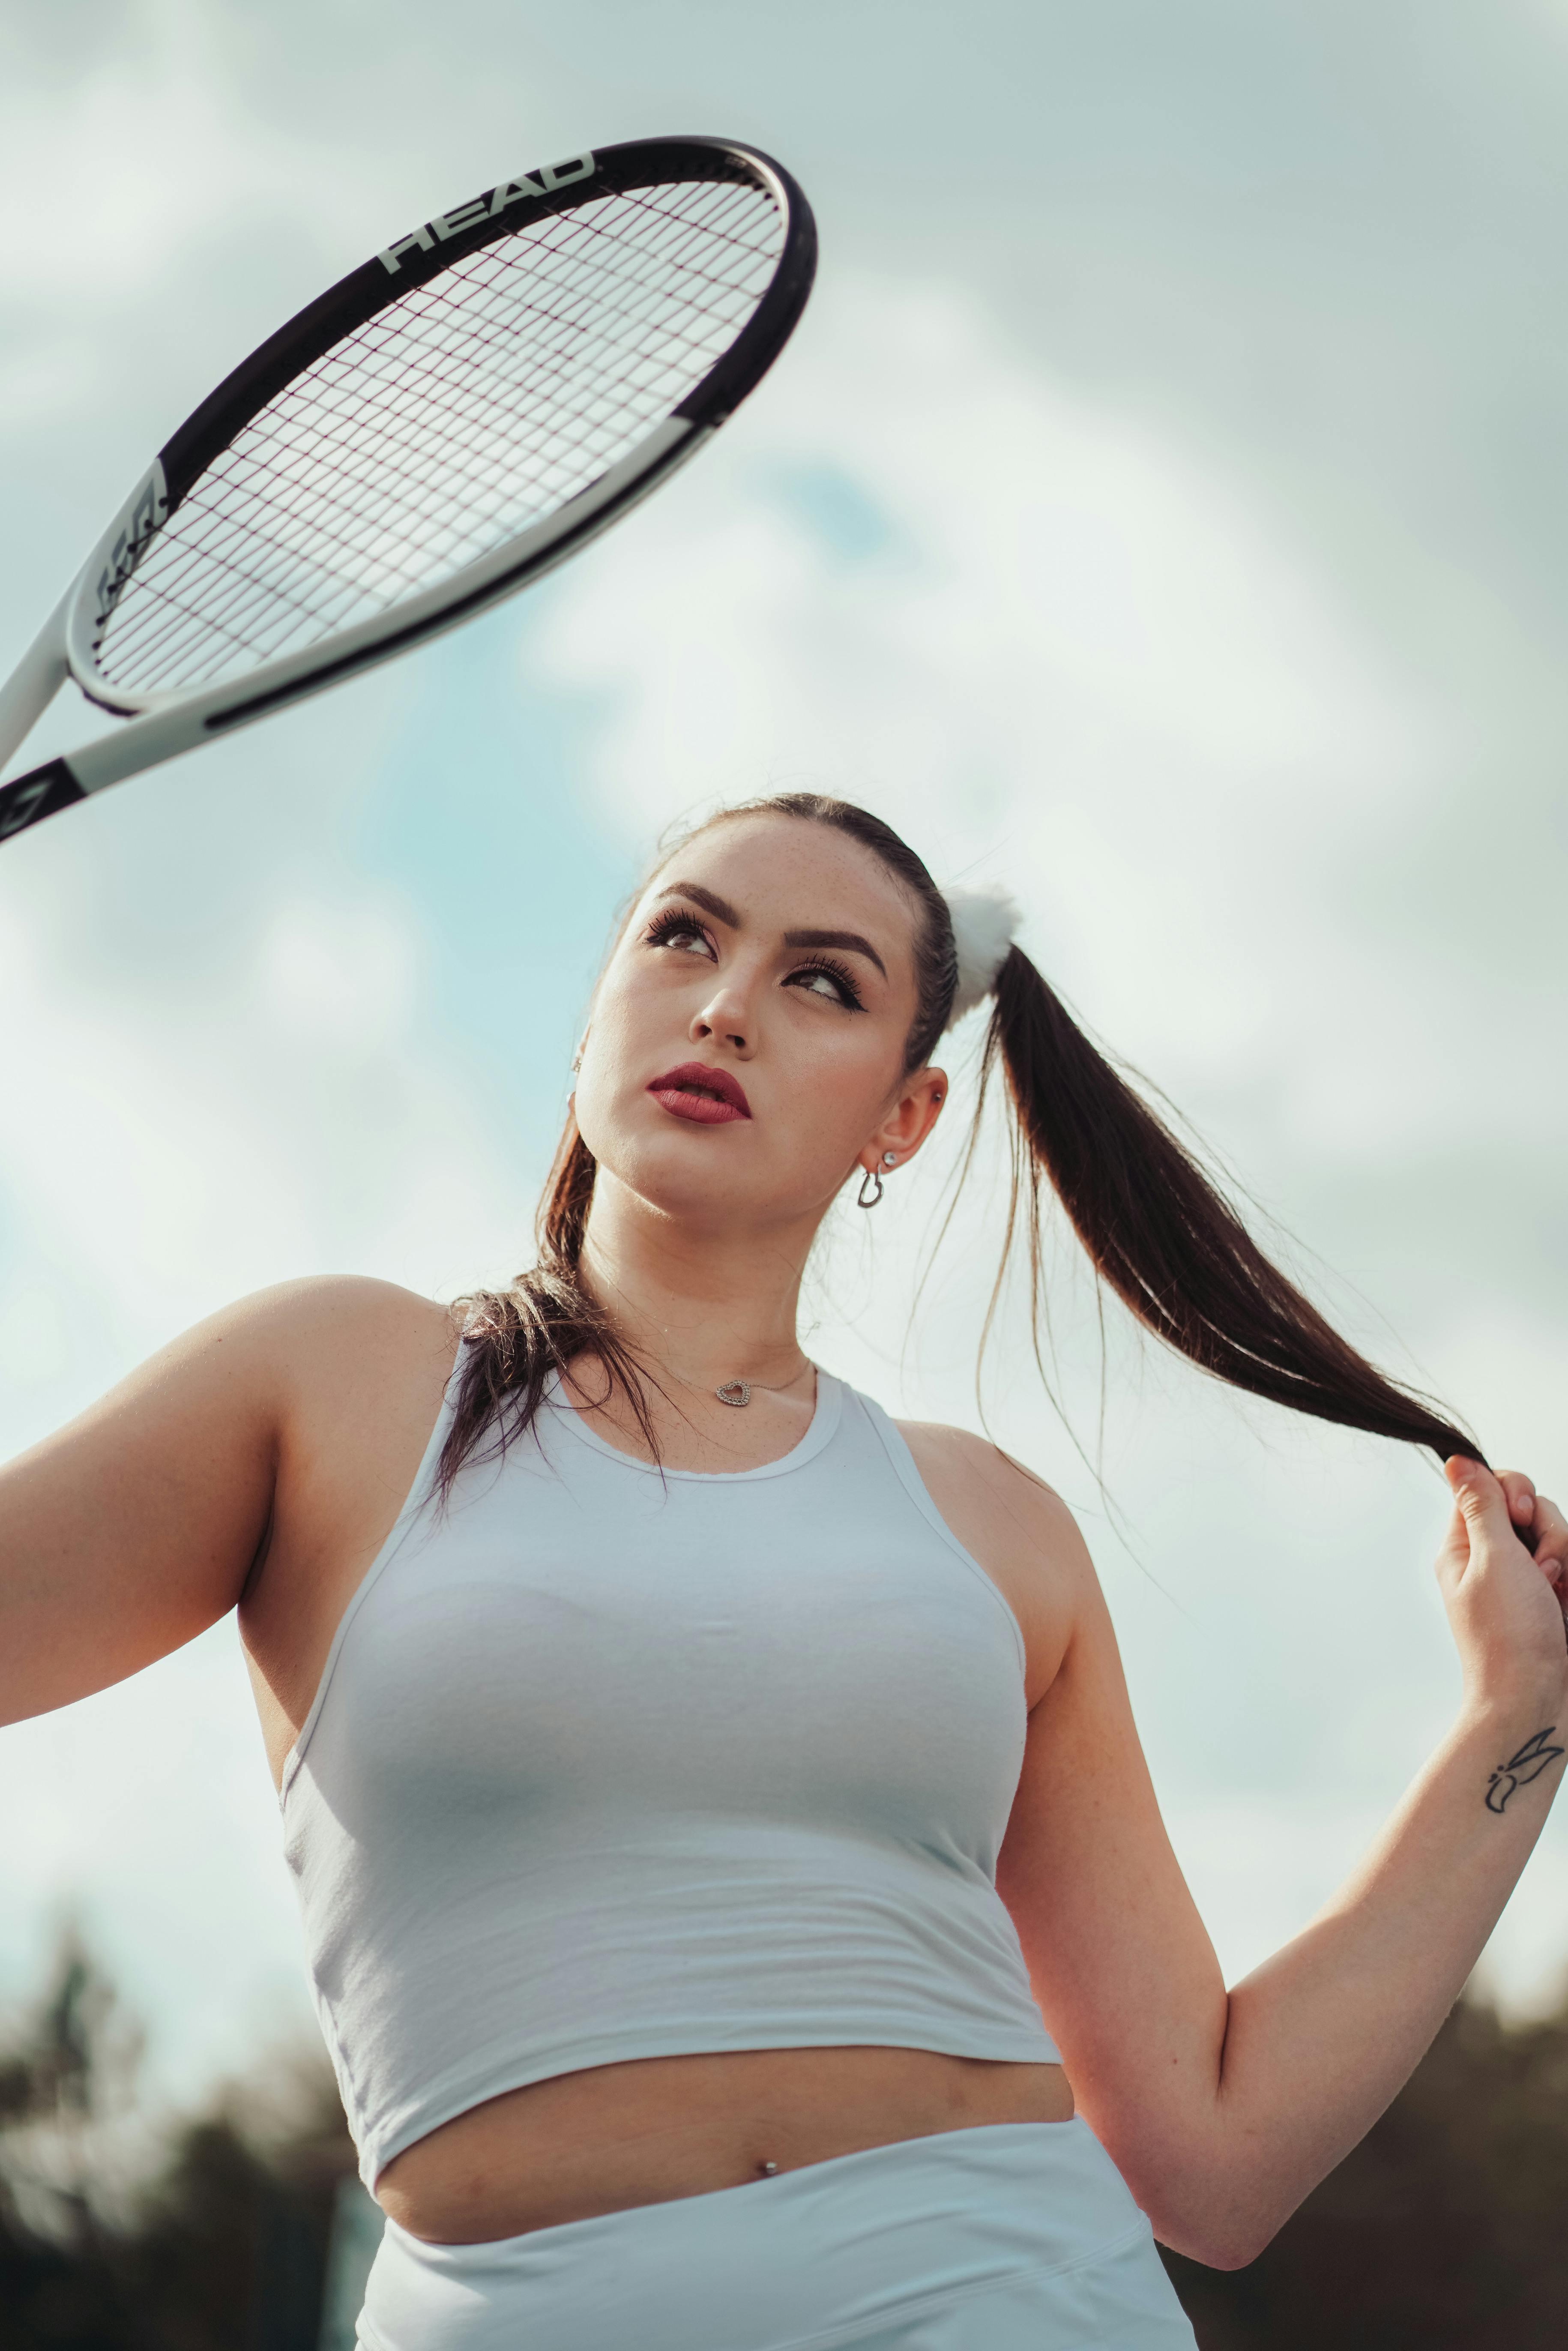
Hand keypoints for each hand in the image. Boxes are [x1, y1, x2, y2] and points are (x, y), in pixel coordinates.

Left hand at [1435, 1459, 1567, 1709]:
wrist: (1536, 1704)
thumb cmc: (1510, 1638)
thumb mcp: (1493, 1559)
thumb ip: (1482, 1506)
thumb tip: (1454, 1460)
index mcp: (1464, 1546)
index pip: (1490, 1486)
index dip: (1514, 1491)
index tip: (1521, 1516)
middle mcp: (1493, 1560)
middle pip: (1532, 1509)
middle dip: (1548, 1531)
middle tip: (1541, 1570)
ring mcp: (1527, 1582)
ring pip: (1558, 1538)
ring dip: (1565, 1558)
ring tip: (1556, 1596)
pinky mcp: (1553, 1601)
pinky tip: (1566, 1607)